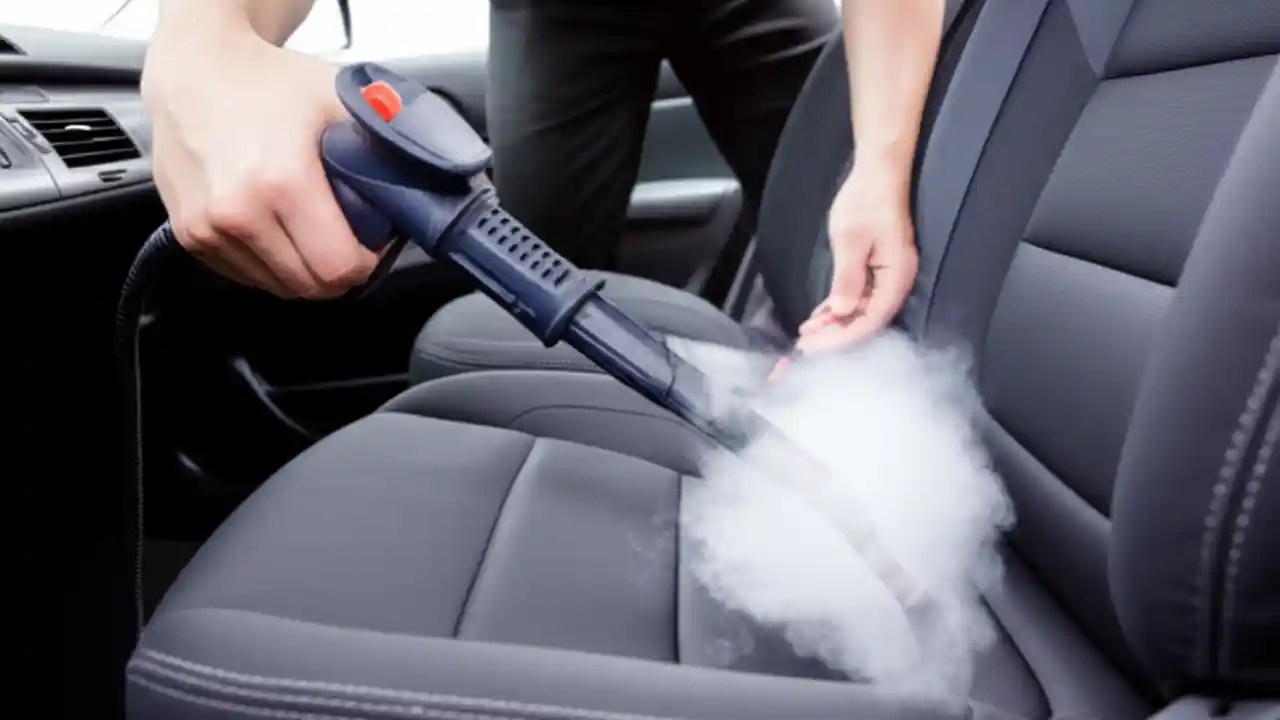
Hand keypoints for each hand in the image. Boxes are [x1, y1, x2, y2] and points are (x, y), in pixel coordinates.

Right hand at [142, 29, 375, 297]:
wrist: (195, 68)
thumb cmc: (268, 83)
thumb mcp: (341, 101)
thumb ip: (387, 146)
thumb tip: (426, 185)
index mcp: (282, 183)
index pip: (340, 268)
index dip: (366, 261)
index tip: (370, 242)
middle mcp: (239, 213)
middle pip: (312, 287)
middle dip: (338, 269)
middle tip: (346, 236)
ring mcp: (208, 228)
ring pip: (279, 288)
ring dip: (302, 270)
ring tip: (310, 228)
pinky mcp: (190, 236)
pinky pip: (245, 277)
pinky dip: (269, 264)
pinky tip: (276, 227)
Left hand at [767, 164, 916, 382]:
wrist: (877, 173)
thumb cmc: (866, 201)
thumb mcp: (851, 240)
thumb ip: (848, 278)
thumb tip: (842, 313)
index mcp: (897, 276)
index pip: (872, 320)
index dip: (843, 337)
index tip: (815, 347)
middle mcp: (896, 283)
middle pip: (867, 321)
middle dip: (836, 336)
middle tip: (804, 346)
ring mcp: (886, 278)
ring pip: (861, 312)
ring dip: (834, 325)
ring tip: (805, 335)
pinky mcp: (876, 272)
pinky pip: (858, 298)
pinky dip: (838, 309)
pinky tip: (817, 319)